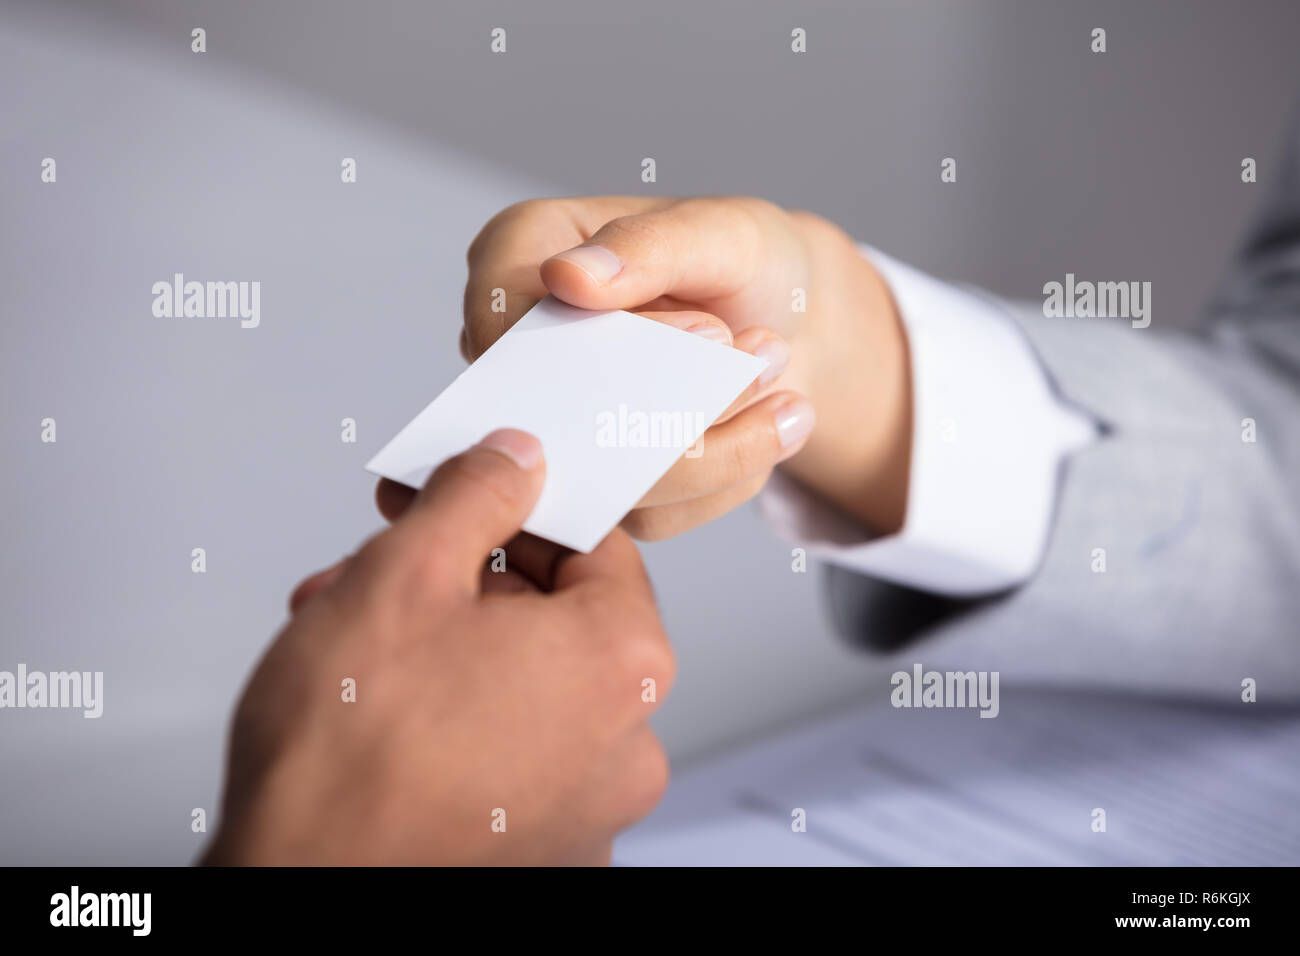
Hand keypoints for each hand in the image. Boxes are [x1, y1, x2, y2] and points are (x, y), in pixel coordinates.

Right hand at [204, 429, 673, 865]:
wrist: (297, 888)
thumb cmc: (350, 754)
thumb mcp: (406, 571)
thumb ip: (476, 495)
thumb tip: (514, 462)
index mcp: (621, 662)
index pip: (596, 548)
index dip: (517, 512)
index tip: (467, 502)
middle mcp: (625, 743)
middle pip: (552, 618)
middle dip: (460, 583)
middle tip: (387, 568)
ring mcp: (584, 806)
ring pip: (519, 682)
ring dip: (440, 644)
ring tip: (354, 640)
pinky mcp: (536, 847)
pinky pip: (509, 749)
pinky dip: (454, 716)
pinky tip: (381, 707)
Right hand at [463, 196, 910, 537]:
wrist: (784, 321)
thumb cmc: (739, 258)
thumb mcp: (719, 230)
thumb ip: (649, 245)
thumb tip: (568, 278)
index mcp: (516, 259)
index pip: (507, 326)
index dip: (600, 350)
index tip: (712, 333)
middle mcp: (518, 353)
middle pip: (555, 422)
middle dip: (672, 408)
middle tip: (770, 356)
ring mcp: (553, 427)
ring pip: (609, 484)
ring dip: (714, 449)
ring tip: (784, 388)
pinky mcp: (601, 490)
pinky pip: (657, 513)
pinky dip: (727, 475)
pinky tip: (771, 424)